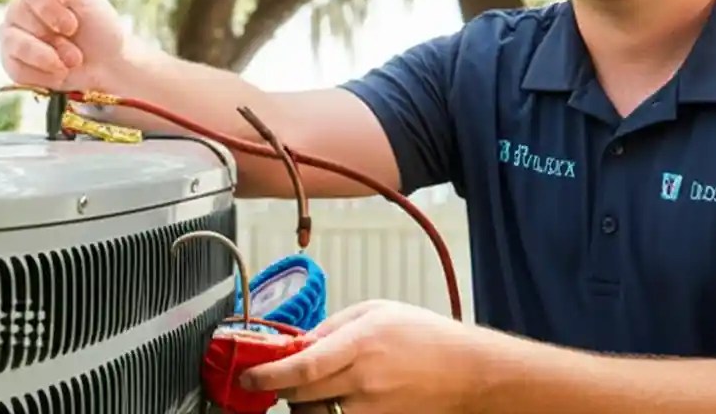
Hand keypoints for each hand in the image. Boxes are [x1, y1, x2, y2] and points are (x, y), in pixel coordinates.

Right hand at [0, 0, 126, 91]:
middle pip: (21, 7)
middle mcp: (23, 6)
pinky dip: (43, 73)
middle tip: (74, 30)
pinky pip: (17, 67)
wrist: (106, 65)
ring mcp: (13, 33)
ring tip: (74, 59)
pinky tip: (60, 73)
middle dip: (53, 23)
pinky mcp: (12, 61)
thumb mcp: (92, 4)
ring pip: (15, 41)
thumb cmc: (99, 31)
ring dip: (49, 53)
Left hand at [240, 300, 481, 413]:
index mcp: (361, 343)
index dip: (270, 374)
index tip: (249, 376)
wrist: (466, 371)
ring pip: (316, 412)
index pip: (303, 365)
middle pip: (301, 393)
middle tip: (274, 377)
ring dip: (304, 401)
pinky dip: (329, 411)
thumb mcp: (375, 311)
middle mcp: (364, 379)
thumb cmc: (426, 336)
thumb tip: (297, 342)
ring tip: (314, 384)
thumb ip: (332, 326)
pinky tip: (337, 398)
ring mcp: (372, 408)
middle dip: (280, 387)